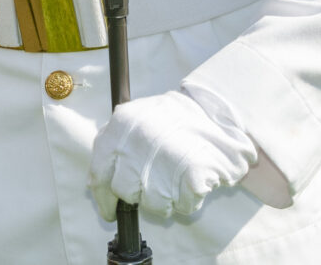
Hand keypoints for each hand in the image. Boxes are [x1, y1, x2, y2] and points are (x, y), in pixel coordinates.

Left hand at [89, 90, 257, 219]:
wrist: (223, 108)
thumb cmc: (179, 118)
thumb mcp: (140, 116)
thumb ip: (117, 144)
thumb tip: (97, 183)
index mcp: (122, 123)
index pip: (100, 172)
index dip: (103, 197)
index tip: (109, 211)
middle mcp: (139, 139)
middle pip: (126, 191)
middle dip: (140, 194)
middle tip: (157, 184)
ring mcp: (166, 156)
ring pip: (154, 203)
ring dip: (167, 199)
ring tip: (178, 176)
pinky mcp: (193, 174)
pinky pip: (182, 206)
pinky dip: (189, 200)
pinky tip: (193, 182)